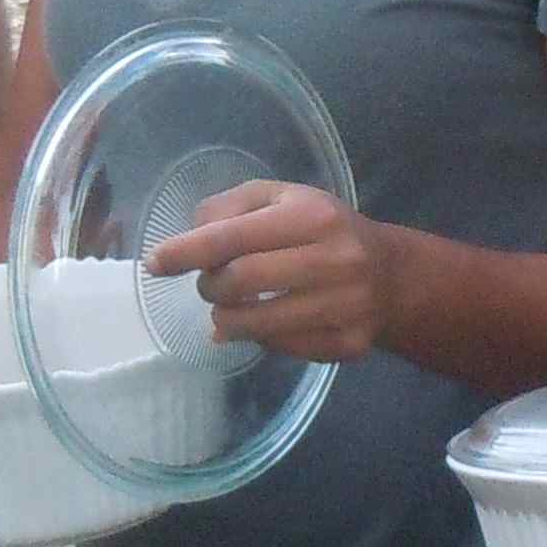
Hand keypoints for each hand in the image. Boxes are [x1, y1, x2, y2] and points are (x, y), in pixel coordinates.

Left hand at [144, 182, 396, 363]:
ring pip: (258, 325)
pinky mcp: (349, 344)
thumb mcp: (283, 198)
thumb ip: (232, 207)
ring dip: (226, 319)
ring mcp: (346, 306)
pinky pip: (282, 348)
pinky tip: (260, 326)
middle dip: (209, 287)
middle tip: (208, 285)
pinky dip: (258, 339)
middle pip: (240, 282)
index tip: (155, 263)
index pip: (232, 237)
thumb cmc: (323, 228)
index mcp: (313, 216)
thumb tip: (190, 237)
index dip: (186, 251)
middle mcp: (335, 259)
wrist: (391, 274)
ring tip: (227, 309)